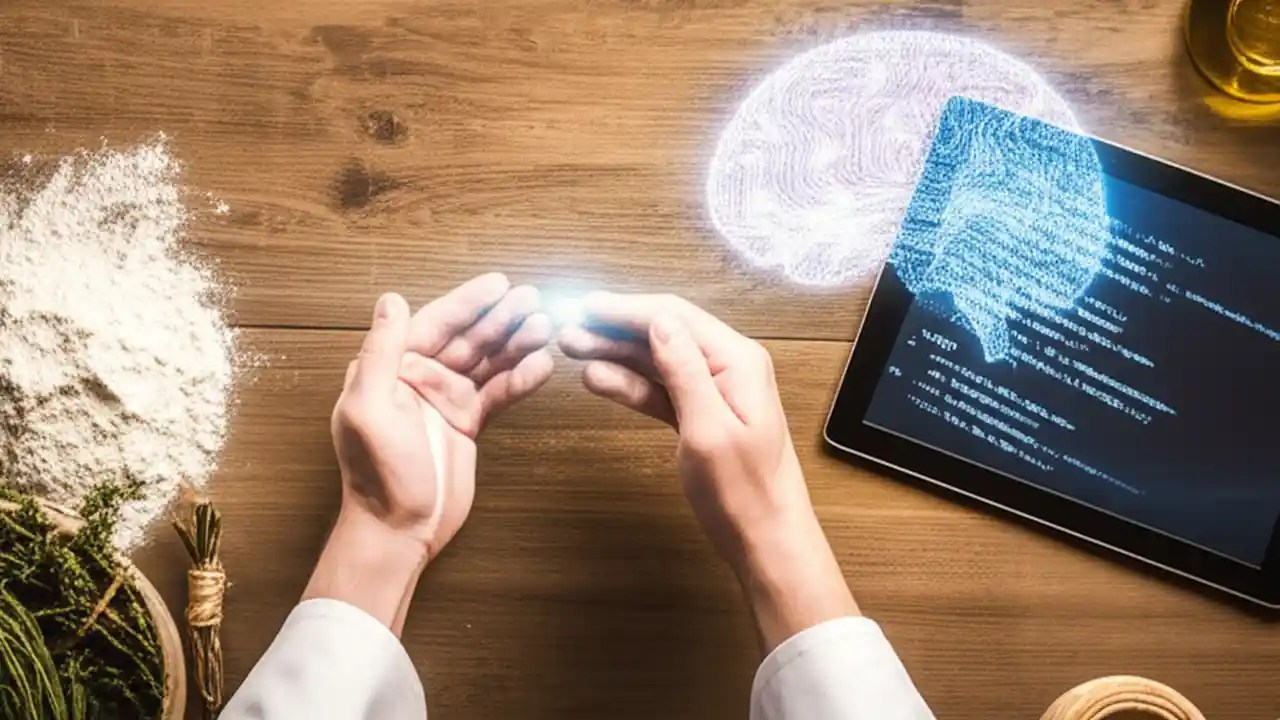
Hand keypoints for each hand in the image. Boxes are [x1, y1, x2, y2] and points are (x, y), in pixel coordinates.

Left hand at [308, 275, 552, 632]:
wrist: (398, 529)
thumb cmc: (376, 474)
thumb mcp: (368, 408)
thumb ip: (381, 352)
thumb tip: (391, 301)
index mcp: (392, 369)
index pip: (434, 323)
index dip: (467, 302)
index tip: (499, 283)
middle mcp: (420, 378)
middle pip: (468, 338)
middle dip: (501, 318)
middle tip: (535, 300)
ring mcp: (446, 400)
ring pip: (488, 362)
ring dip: (517, 343)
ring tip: (547, 328)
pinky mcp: (468, 423)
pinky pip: (499, 394)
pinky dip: (520, 379)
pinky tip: (543, 365)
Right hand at [559, 293, 857, 650]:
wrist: (767, 540)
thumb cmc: (744, 493)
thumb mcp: (708, 429)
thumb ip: (683, 372)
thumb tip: (658, 322)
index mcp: (737, 361)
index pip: (674, 317)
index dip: (626, 309)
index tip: (584, 307)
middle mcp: (728, 367)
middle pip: (663, 333)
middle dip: (614, 329)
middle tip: (567, 330)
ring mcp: (714, 391)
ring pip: (656, 361)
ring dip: (615, 354)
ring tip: (572, 348)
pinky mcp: (701, 416)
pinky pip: (660, 390)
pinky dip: (629, 384)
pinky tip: (599, 379)